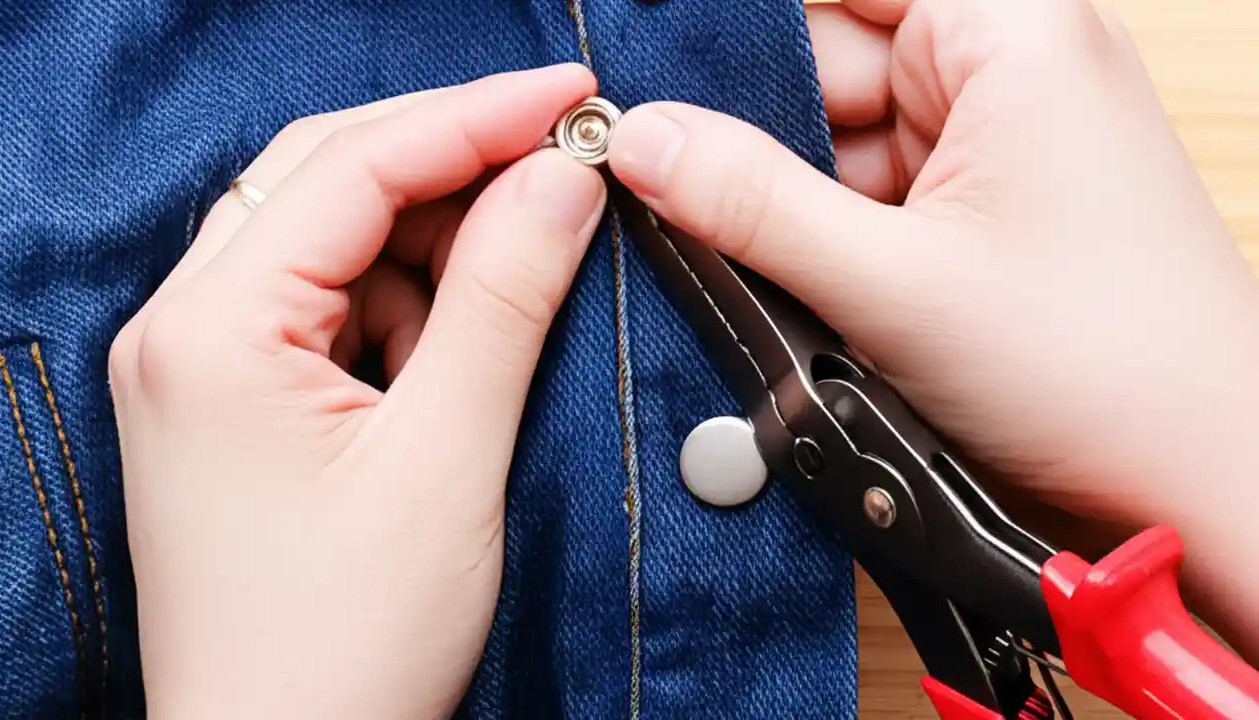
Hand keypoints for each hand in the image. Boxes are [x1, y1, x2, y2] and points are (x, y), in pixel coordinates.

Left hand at [109, 64, 604, 717]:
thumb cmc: (344, 644)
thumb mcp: (446, 457)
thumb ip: (503, 297)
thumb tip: (562, 176)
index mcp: (210, 331)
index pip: (352, 165)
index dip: (474, 115)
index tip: (574, 96)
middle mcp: (184, 332)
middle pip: (329, 185)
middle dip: (452, 169)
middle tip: (565, 166)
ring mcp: (204, 370)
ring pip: (336, 247)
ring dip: (434, 253)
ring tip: (510, 310)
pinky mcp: (239, 407)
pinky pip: (332, 313)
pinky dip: (408, 315)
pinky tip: (452, 370)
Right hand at [608, 0, 1258, 657]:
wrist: (1199, 488)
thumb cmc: (1101, 371)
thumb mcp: (890, 281)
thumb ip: (746, 200)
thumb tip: (637, 138)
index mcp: (1010, 33)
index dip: (734, 33)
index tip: (651, 72)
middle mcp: (1010, 69)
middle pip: (829, 64)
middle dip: (750, 132)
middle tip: (663, 182)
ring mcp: (1001, 143)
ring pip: (843, 139)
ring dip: (788, 197)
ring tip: (747, 258)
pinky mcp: (988, 210)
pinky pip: (876, 194)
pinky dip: (827, 233)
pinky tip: (799, 282)